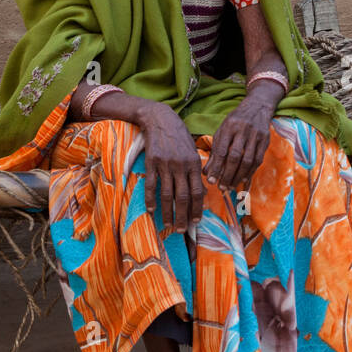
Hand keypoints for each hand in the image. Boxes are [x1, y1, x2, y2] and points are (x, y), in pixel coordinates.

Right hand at [136, 100, 204, 230]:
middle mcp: (181, 166)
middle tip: (182, 230)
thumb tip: (201, 193)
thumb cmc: (180, 138)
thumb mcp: (193, 152)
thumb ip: (196, 172)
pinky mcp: (151, 163)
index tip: (197, 221)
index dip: (197, 208)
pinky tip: (151, 211)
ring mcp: (165, 165)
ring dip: (168, 212)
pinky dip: (151, 200)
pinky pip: (151, 185)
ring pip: (167, 194)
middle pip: (182, 197)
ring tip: (169, 225)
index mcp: (194, 164)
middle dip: (183, 216)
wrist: (161, 120)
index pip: (197, 191)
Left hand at [205, 86, 275, 191]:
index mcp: (228, 127)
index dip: (216, 167)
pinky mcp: (265, 140)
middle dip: (227, 174)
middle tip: (221, 188)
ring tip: (231, 187)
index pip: (221, 150)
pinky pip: (258, 159)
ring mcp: (256, 135)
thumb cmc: (235, 122)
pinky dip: (250, 171)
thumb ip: (215, 151)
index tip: (211, 181)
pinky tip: (244, 180)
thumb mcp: (222, 131)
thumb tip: (206, 173)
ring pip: (247, 160)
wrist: (257, 107)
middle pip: (235, 156)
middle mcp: (242, 130)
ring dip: (239, 176)